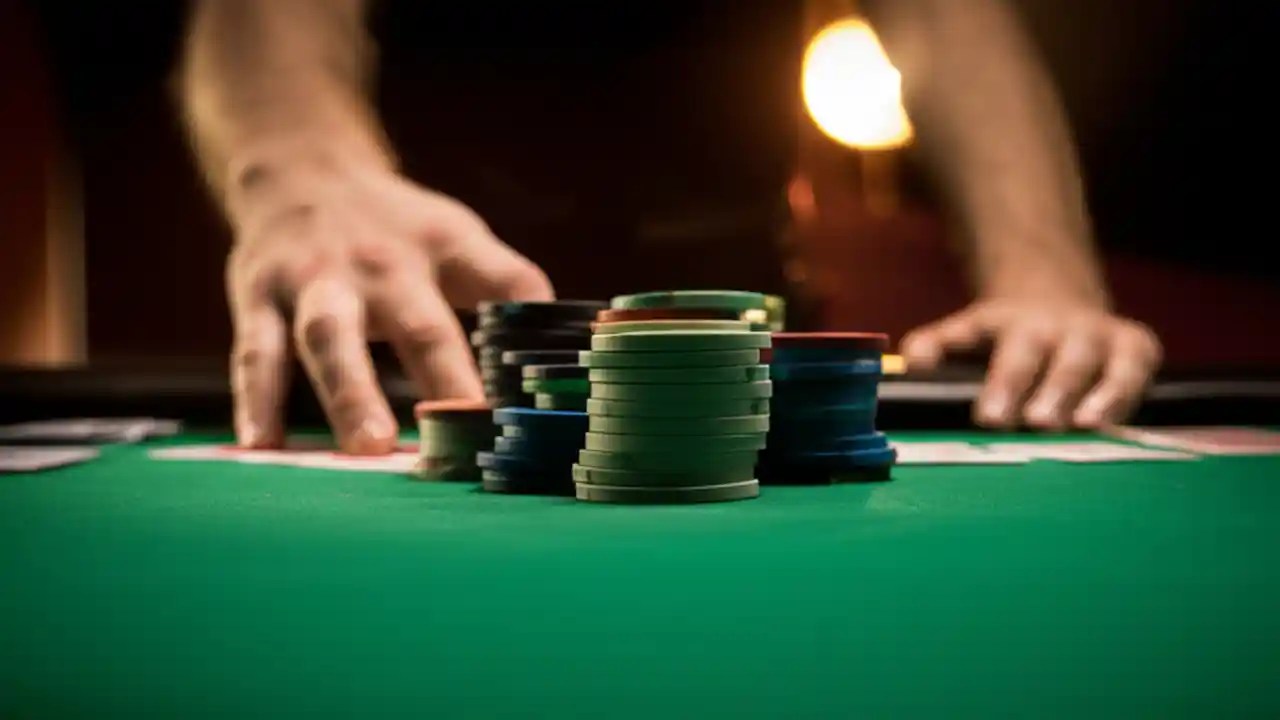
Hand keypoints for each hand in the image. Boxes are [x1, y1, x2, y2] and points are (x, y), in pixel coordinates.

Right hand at [224, 159, 551, 453]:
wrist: (297, 165)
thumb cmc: (396, 227)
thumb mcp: (461, 237)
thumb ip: (511, 287)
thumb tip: (576, 347)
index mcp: (447, 246)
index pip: (506, 285)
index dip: (532, 331)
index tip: (550, 390)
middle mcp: (383, 263)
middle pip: (418, 322)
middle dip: (444, 375)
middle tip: (467, 429)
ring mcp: (317, 281)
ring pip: (330, 337)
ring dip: (350, 392)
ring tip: (369, 447)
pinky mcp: (258, 297)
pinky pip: (256, 353)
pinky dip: (256, 401)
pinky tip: (262, 446)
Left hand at [901, 300, 1161, 429]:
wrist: (1057, 300)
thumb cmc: (1004, 334)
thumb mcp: (965, 332)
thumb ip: (935, 346)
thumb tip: (910, 364)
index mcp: (1021, 324)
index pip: (1013, 354)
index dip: (1004, 385)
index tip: (990, 417)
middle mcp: (1068, 327)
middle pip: (1064, 360)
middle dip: (1053, 392)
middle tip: (1038, 423)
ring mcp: (1106, 337)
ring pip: (1111, 365)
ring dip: (1103, 396)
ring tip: (1086, 425)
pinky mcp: (1138, 348)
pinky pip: (1139, 374)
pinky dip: (1129, 398)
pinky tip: (1115, 427)